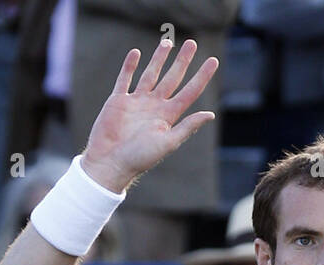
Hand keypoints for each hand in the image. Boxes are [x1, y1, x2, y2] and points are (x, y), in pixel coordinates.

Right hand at [79, 39, 218, 192]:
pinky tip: (136, 53)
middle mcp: (154, 106)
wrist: (110, 162)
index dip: (202, 76)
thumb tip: (210, 114)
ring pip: (150, 74)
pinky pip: (125, 79)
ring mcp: (136, 102)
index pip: (190, 91)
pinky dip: (129, 66)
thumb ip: (188, 127)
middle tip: (191, 43)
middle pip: (172, 78)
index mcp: (168, 116)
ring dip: (159, 58)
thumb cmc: (140, 158)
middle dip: (182, 61)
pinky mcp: (118, 101)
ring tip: (167, 42)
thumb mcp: (168, 142)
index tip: (213, 60)